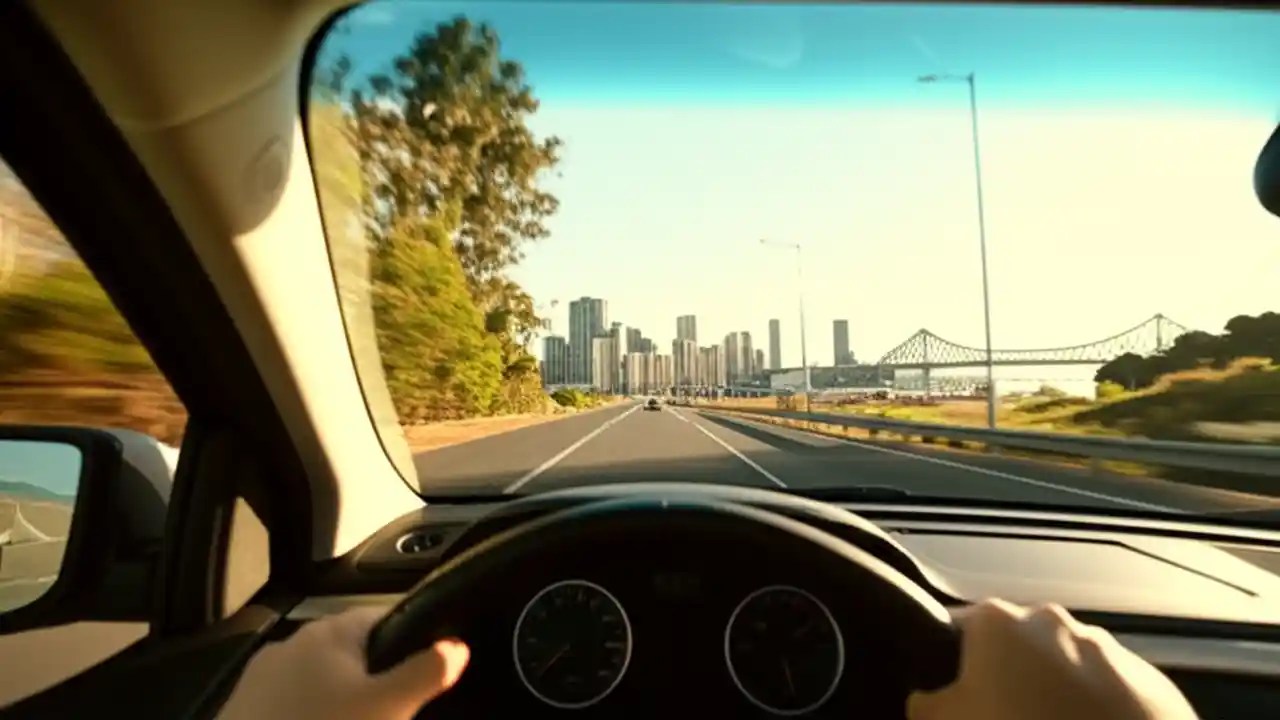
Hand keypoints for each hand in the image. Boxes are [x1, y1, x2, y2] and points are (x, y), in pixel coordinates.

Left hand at [217, 606, 469, 719]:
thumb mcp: (388, 709)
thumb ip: (426, 673)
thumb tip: (457, 644)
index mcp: (330, 632)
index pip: (381, 620)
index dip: (407, 645)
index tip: (420, 680)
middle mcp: (292, 644)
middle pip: (349, 655)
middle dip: (370, 680)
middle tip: (389, 714)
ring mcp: (260, 678)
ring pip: (316, 684)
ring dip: (334, 703)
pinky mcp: (239, 710)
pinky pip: (288, 708)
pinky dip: (305, 718)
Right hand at [908, 599, 1197, 719]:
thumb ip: (925, 702)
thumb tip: (925, 696)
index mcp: (997, 620)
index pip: (957, 629)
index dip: (950, 666)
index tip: (954, 697)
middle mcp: (1052, 620)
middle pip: (1014, 647)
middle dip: (1008, 678)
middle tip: (1002, 716)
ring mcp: (1108, 649)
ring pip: (1066, 668)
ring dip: (1055, 693)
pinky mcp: (1152, 683)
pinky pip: (1112, 692)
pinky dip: (1099, 710)